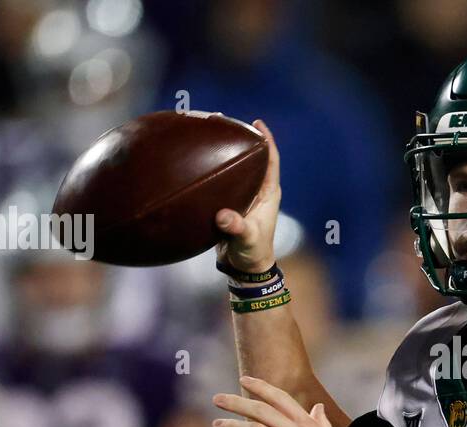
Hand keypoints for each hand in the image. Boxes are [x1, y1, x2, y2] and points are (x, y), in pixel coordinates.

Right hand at [216, 119, 280, 272]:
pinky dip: (212, 168)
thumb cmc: (252, 253)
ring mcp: (244, 196)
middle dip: (240, 138)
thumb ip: (236, 227)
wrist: (244, 268)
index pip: (271, 160)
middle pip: (252, 158)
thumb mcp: (246, 239)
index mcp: (269, 193)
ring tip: (208, 131)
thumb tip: (223, 217)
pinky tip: (195, 160)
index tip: (257, 123)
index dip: (266, 140)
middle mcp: (258, 191)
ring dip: (224, 151)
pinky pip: (223, 180)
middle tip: (223, 119)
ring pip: (237, 167)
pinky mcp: (231, 203)